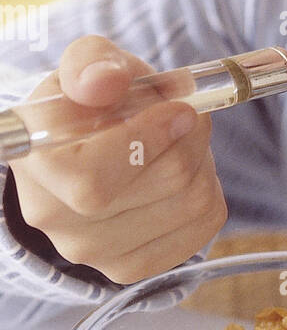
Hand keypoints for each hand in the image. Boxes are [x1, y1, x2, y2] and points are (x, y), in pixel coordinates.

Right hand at [10, 34, 226, 283]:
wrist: (93, 142)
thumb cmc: (91, 100)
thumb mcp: (85, 63)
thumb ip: (92, 63)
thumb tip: (104, 81)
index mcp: (33, 160)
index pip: (93, 179)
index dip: (149, 141)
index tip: (181, 109)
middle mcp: (52, 215)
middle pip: (157, 186)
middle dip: (190, 141)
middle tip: (192, 114)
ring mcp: (90, 250)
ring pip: (189, 204)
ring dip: (203, 163)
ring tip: (185, 141)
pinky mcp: (129, 266)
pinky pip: (202, 227)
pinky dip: (210, 193)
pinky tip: (188, 174)